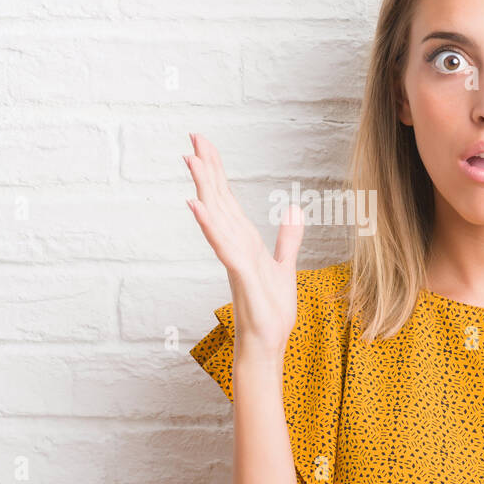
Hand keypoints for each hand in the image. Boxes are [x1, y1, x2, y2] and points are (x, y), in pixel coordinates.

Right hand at [184, 132, 303, 355]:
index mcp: (244, 240)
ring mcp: (233, 258)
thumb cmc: (270, 312)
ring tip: (189, 159)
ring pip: (216, 216)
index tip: (205, 145)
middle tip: (191, 137)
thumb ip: (288, 238)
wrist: (266, 345)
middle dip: (206, 168)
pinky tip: (197, 205)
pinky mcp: (239, 274)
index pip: (228, 199)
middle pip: (217, 200)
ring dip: (203, 188)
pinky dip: (210, 225)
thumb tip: (294, 208)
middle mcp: (234, 244)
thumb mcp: (285, 267)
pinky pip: (223, 245)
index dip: (217, 171)